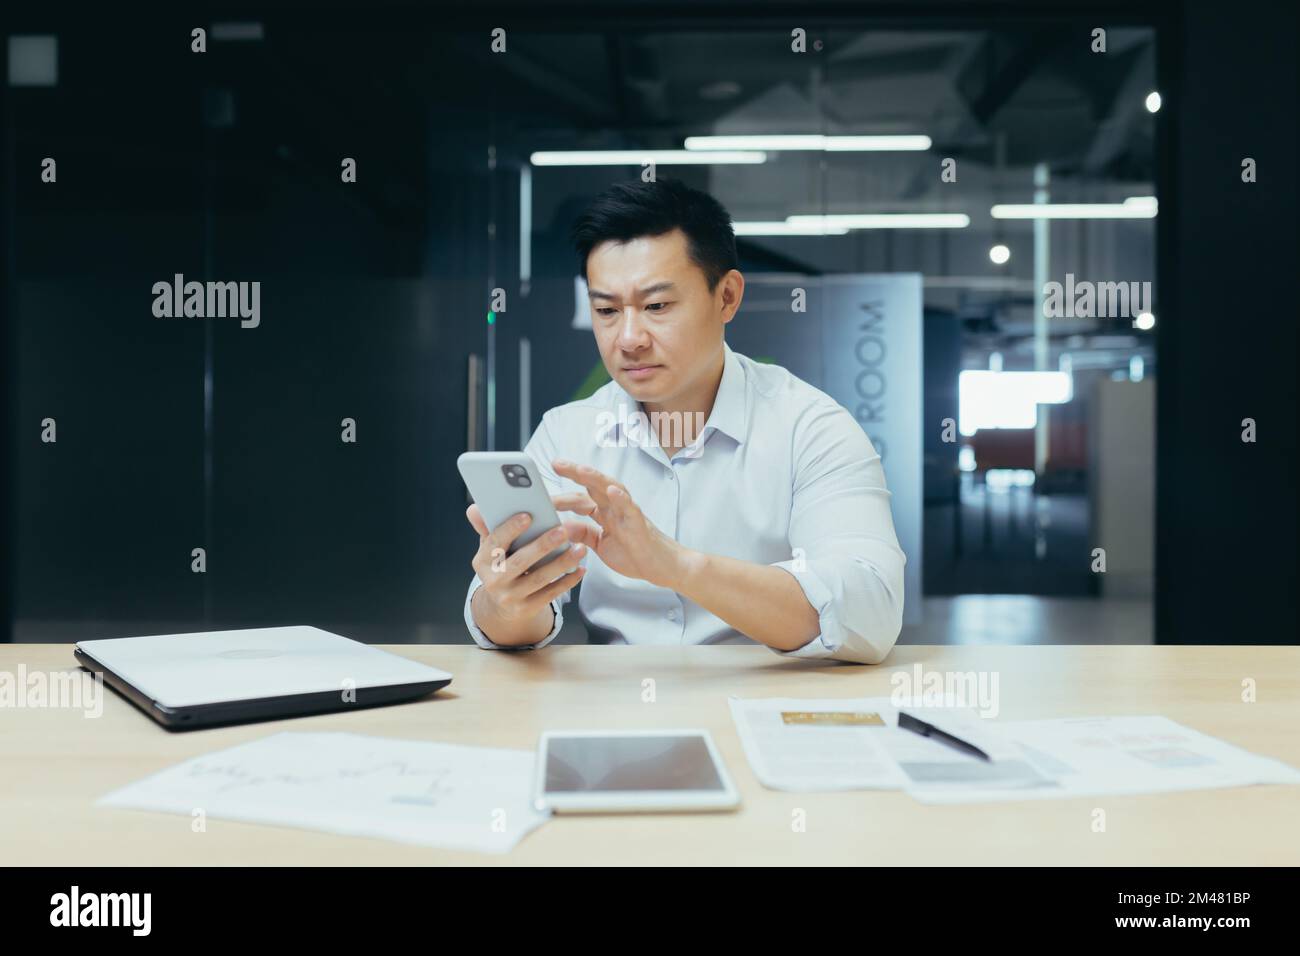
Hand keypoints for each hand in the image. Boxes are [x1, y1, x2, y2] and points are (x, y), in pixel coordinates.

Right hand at [466, 494, 598, 623]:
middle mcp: (494, 581)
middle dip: (542, 545)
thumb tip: (474, 508)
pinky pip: (550, 594)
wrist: (501, 605)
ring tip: (579, 548)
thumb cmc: (500, 566)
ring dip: (561, 563)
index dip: (510, 529)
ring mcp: (510, 597)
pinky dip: (567, 581)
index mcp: (482, 561)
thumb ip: (487, 527)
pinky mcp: (526, 609)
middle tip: (563, 530)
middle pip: (520, 561)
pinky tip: (580, 569)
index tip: (528, 515)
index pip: (495, 543)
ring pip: (539, 579)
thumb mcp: (490, 548)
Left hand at [552, 460, 692, 589]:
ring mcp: (627, 513)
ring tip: (580, 470)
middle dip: (574, 473)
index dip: (562, 495)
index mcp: (605, 512)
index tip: (540, 492)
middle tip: (556, 463)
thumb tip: (562, 527)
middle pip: (592, 485)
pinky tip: (612, 490)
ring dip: (595, 478)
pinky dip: (621, 498)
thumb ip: (582, 533)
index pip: (580, 498)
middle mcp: (615, 507)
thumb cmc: (633, 554)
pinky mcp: (638, 523)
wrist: (660, 567)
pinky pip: (630, 508)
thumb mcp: (599, 545)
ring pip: (610, 489)